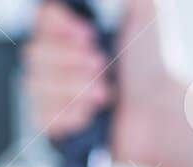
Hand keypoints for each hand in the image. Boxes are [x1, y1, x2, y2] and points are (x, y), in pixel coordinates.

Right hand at [25, 0, 177, 166]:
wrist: (158, 112)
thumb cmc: (154, 66)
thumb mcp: (146, 14)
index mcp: (74, 31)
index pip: (42, 19)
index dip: (57, 26)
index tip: (87, 35)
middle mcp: (58, 60)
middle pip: (33, 53)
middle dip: (67, 60)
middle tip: (100, 64)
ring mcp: (52, 93)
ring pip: (35, 86)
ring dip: (72, 88)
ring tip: (104, 93)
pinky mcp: (53, 125)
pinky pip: (41, 116)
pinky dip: (70, 114)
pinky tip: (92, 114)